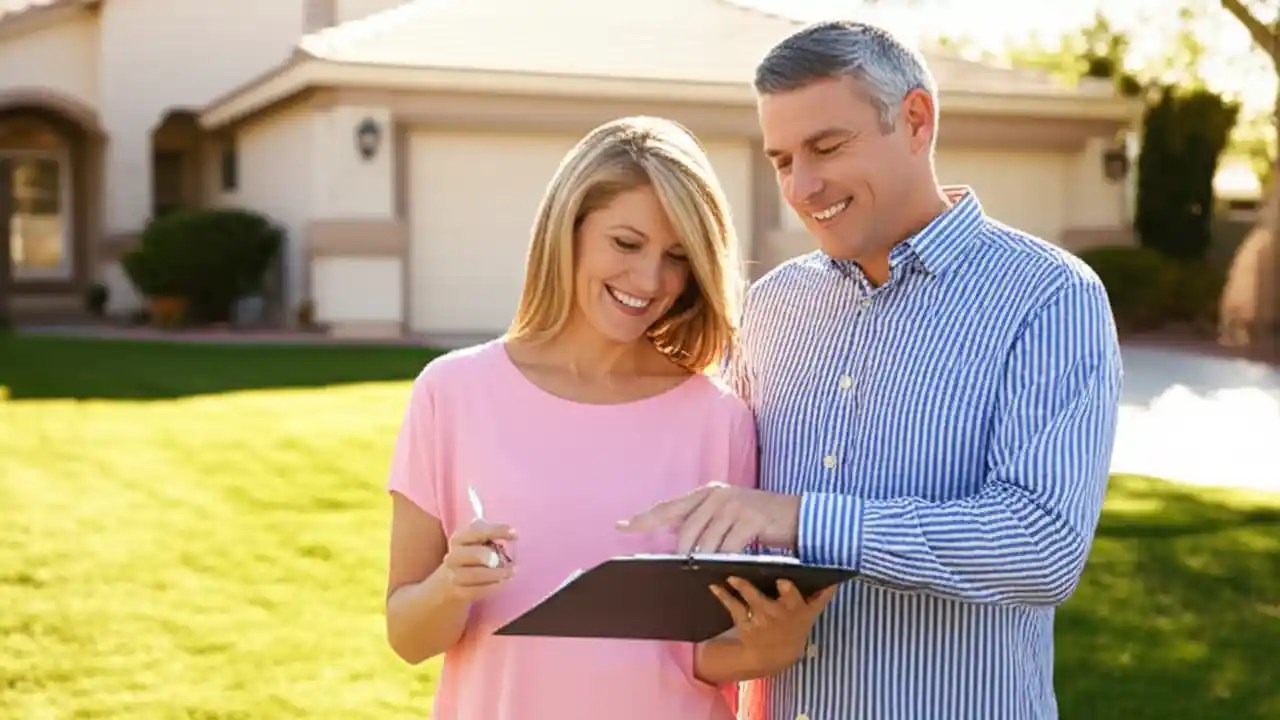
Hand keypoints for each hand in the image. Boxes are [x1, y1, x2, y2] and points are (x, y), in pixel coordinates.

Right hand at [434, 519, 516, 602]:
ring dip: (496, 574)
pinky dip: (491, 587)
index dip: (497, 530)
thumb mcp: (476, 542)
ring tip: (511, 572)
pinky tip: (502, 583)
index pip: (477, 529)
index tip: (515, 534)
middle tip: (509, 559)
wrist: (448, 582)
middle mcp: (454, 556)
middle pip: (474, 554)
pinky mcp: (457, 592)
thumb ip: (490, 535)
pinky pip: (475, 591)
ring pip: (474, 574)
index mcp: (459, 538)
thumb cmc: (470, 557)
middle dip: (492, 556)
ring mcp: (453, 575)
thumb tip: (512, 534)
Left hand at [617, 483, 800, 552]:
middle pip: (687, 532)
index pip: (669, 508)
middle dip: (683, 555)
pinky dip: (724, 561)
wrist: (797, 515)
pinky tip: (725, 567)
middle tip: (682, 570)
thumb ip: (703, 523)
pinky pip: (728, 548)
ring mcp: (733, 505)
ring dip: (705, 561)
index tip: (621, 527)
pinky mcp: (750, 519)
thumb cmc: (759, 520)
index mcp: (707, 493)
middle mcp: (717, 495)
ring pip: (706, 543)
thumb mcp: (728, 514)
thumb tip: (679, 547)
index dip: (644, 519)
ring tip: (706, 571)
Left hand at [711, 577, 836, 673]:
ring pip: (750, 600)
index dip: (788, 592)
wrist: (775, 655)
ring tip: (731, 577)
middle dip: (760, 592)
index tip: (782, 582)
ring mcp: (761, 620)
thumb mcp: (810, 614)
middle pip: (771, 601)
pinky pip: (733, 606)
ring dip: (741, 587)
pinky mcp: (745, 623)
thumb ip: (821, 597)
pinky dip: (723, 595)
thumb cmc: (794, 628)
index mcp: (797, 610)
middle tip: (759, 578)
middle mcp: (778, 615)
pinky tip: (714, 586)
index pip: (794, 599)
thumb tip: (835, 580)